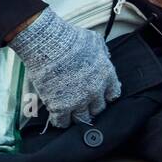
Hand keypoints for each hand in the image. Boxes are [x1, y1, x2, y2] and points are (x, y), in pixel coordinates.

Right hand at [8, 7, 122, 127]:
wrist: (48, 44)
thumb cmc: (69, 39)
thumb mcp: (94, 40)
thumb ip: (102, 52)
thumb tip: (105, 57)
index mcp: (105, 75)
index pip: (112, 94)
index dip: (104, 95)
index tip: (98, 94)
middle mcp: (94, 91)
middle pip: (97, 109)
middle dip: (90, 106)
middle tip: (81, 102)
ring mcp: (78, 100)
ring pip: (81, 119)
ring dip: (76, 116)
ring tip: (68, 112)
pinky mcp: (60, 107)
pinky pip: (62, 122)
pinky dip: (59, 121)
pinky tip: (56, 116)